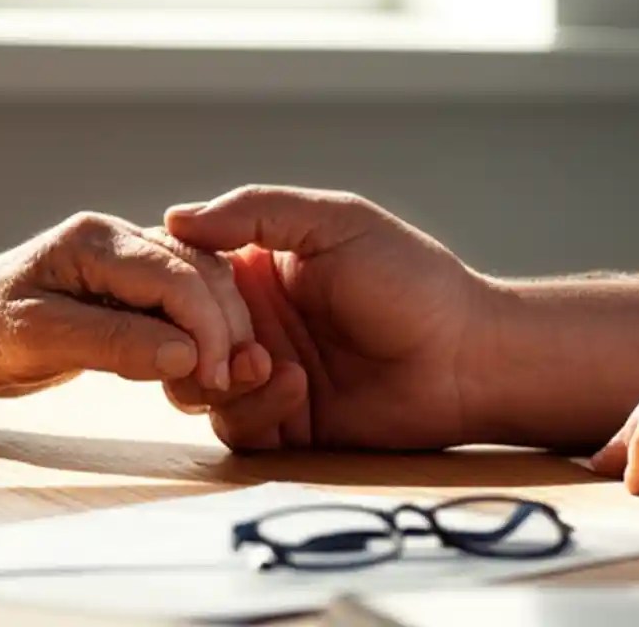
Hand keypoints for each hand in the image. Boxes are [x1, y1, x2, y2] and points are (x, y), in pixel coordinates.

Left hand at [0, 212, 269, 398]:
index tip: (215, 377)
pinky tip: (199, 371)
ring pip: (202, 285)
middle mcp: (119, 240)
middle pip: (202, 272)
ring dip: (219, 331)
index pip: (175, 276)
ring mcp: (128, 262)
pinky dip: (200, 337)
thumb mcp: (40, 339)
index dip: (206, 327)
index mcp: (95, 239)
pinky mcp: (132, 290)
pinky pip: (184, 305)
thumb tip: (186, 354)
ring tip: (217, 381)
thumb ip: (113, 343)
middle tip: (227, 384)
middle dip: (223, 328)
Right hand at [164, 186, 489, 449]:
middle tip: (239, 340)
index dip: (172, 284)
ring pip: (194, 386)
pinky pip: (236, 428)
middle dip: (193, 341)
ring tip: (273, 367)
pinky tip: (297, 389)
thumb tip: (174, 217)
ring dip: (223, 379)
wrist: (467, 359)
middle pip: (175, 336)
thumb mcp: (335, 222)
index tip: (186, 291)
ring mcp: (263, 374)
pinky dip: (255, 411)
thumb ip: (256, 210)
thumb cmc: (411, 279)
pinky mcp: (282, 424)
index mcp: (255, 267)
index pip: (180, 273)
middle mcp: (251, 321)